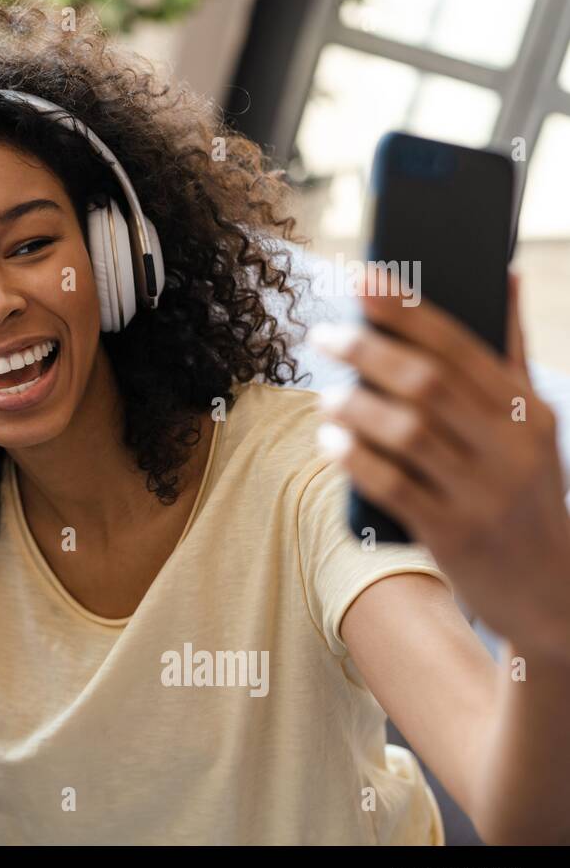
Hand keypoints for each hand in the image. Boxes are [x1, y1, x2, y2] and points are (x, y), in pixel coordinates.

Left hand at [311, 274, 569, 663]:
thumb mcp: (533, 428)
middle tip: (322, 335)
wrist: (554, 594)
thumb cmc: (524, 494)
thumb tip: (504, 273)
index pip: (461, 345)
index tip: (361, 280)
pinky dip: (355, 459)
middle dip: (368, 351)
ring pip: (407, 432)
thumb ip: (512, 353)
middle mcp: (511, 446)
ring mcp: (484, 492)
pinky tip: (330, 442)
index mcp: (529, 410)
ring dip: (355, 407)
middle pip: (427, 382)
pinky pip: (393, 486)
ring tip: (325, 396)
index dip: (406, 310)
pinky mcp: (454, 534)